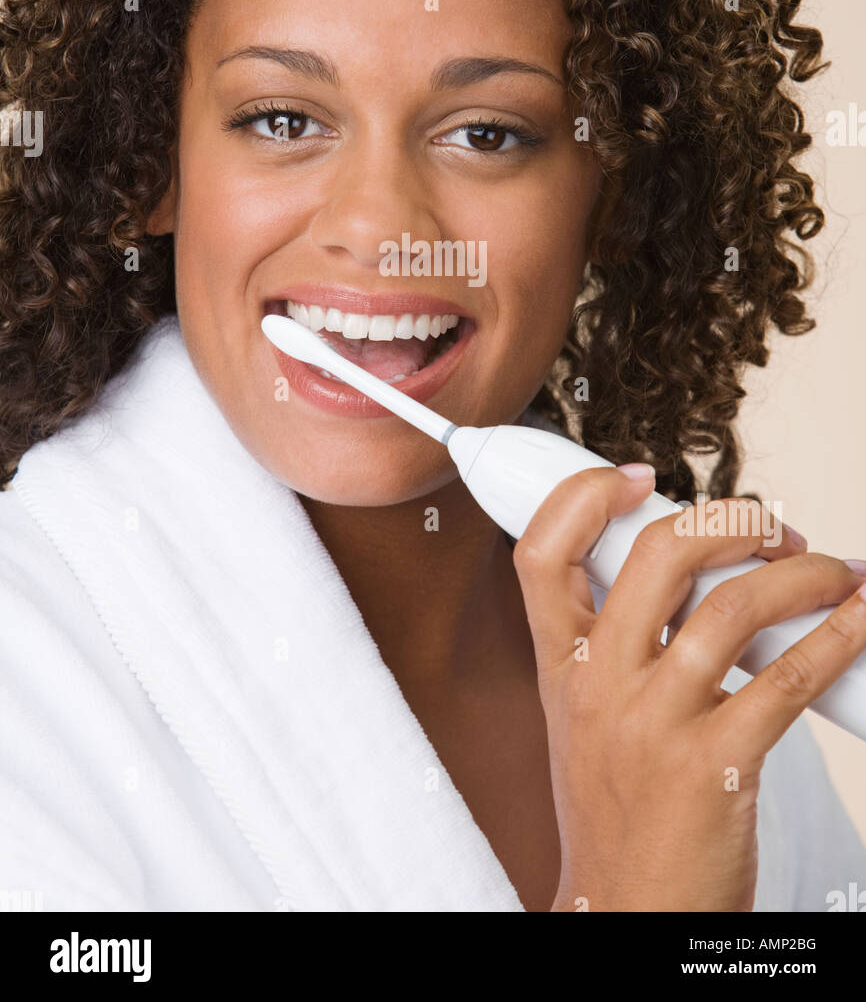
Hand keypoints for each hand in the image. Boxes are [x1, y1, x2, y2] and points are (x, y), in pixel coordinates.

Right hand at [511, 466, 865, 911]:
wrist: (628, 915)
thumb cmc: (619, 814)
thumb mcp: (588, 721)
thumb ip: (617, 648)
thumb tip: (694, 577)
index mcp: (561, 669)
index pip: (542, 553)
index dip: (584, 495)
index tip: (637, 475)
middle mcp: (599, 686)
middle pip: (656, 553)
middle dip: (728, 518)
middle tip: (771, 529)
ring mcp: (654, 724)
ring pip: (733, 606)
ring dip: (802, 574)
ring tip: (833, 574)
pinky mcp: (715, 766)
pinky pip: (788, 677)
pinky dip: (838, 635)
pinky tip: (859, 621)